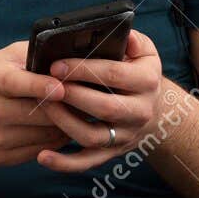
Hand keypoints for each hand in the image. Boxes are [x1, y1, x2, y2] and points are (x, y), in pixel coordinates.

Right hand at [0, 41, 73, 165]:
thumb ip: (32, 54)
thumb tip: (68, 57)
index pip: (17, 84)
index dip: (40, 86)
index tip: (61, 88)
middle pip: (40, 113)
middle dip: (67, 107)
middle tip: (87, 99)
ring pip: (46, 134)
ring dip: (65, 124)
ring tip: (75, 112)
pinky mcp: (0, 157)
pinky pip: (40, 149)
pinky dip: (53, 139)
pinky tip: (57, 128)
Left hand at [35, 29, 163, 172]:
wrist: (156, 110)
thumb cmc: (140, 73)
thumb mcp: (145, 51)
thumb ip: (133, 39)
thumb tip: (122, 34)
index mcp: (147, 82)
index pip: (114, 74)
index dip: (84, 69)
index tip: (57, 64)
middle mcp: (140, 112)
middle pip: (103, 107)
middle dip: (72, 95)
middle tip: (46, 84)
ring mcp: (126, 136)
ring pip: (92, 136)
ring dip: (64, 123)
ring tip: (44, 107)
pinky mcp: (113, 153)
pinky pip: (88, 162)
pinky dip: (64, 163)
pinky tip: (42, 156)